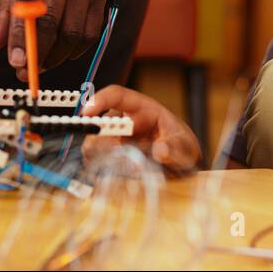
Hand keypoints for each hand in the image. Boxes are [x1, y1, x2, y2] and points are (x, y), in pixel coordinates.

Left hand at [0, 0, 104, 79]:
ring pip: (76, 35)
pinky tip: (61, 51)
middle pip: (56, 26)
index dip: (24, 39)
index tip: (17, 63)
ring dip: (57, 56)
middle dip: (40, 55)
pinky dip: (75, 50)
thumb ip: (2, 9)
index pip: (34, 9)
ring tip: (41, 62)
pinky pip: (92, 34)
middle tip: (25, 72)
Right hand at [80, 85, 201, 170]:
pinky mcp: (114, 159)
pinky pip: (99, 162)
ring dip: (102, 157)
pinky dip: (104, 170)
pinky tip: (124, 175)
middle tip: (109, 152)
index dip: (99, 100)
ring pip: (95, 145)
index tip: (87, 113)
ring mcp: (117, 141)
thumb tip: (161, 150)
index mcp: (142, 109)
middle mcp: (125, 123)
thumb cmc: (182, 149)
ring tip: (127, 168)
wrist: (182, 169)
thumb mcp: (185, 146)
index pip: (116, 95)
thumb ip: (175, 148)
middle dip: (97, 137)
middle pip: (99, 123)